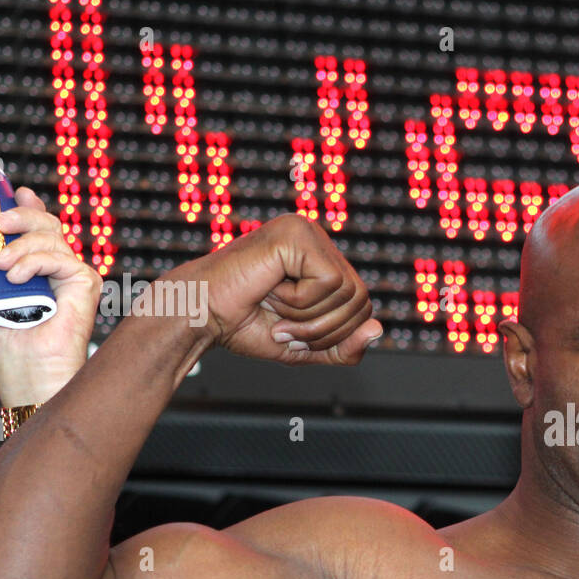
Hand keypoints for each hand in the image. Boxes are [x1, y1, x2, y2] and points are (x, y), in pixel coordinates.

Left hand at [0, 188, 98, 404]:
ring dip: (19, 246)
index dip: (24, 206)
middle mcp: (56, 269)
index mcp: (35, 268)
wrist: (27, 371)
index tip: (7, 191)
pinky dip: (34, 262)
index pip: (34, 227)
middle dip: (18, 216)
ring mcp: (72, 275)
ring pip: (51, 234)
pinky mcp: (86, 283)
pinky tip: (16, 278)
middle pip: (45, 222)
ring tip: (0, 267)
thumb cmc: (5, 343)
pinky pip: (60, 256)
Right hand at [168, 213, 380, 364]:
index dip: (335, 332)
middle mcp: (316, 239)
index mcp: (319, 259)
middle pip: (361, 300)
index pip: (362, 304)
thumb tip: (379, 329)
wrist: (199, 316)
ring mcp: (306, 231)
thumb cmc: (243, 325)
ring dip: (308, 317)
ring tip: (274, 307)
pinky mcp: (296, 234)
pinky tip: (270, 289)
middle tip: (282, 327)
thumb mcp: (305, 347)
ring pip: (348, 292)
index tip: (292, 334)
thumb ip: (343, 346)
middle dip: (324, 329)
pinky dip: (299, 301)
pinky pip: (329, 282)